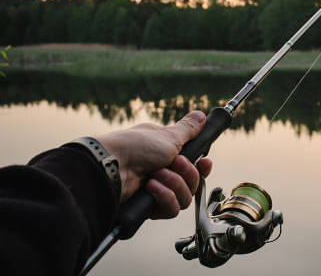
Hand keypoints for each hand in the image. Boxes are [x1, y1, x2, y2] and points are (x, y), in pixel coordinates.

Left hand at [96, 110, 211, 218]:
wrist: (110, 169)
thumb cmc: (135, 147)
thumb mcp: (168, 136)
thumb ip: (188, 130)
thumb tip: (201, 116)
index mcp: (167, 154)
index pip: (194, 165)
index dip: (201, 166)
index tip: (205, 162)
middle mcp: (163, 172)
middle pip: (193, 182)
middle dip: (187, 173)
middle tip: (175, 163)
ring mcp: (157, 191)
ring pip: (185, 197)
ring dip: (174, 184)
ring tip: (156, 175)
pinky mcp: (150, 208)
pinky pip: (171, 209)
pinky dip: (164, 197)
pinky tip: (150, 187)